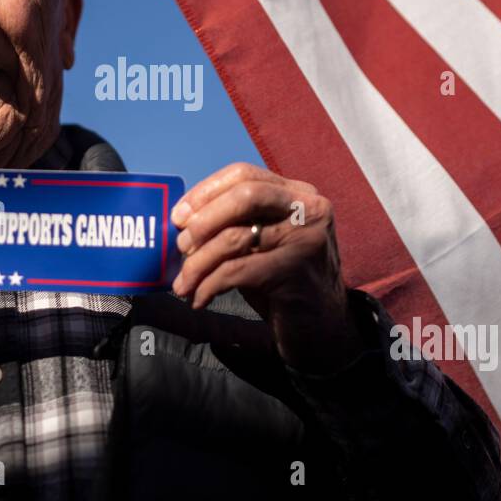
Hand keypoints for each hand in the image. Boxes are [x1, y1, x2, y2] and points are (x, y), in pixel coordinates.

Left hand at [170, 163, 363, 374]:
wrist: (322, 325)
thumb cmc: (283, 279)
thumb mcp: (264, 240)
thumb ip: (237, 222)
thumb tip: (183, 221)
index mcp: (298, 194)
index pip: (244, 174)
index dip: (205, 192)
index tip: (178, 217)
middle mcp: (307, 209)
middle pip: (244, 196)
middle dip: (204, 219)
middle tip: (181, 246)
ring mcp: (305, 239)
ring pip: (235, 238)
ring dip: (198, 263)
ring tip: (183, 283)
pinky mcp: (295, 271)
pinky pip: (236, 271)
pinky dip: (209, 286)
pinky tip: (199, 299)